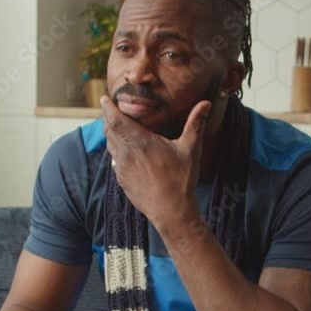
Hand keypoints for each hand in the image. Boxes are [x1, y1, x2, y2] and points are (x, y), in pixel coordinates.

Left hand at [100, 95, 209, 227]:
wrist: (171, 212)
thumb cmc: (181, 180)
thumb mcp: (191, 149)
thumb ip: (195, 124)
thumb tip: (205, 104)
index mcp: (140, 142)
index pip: (116, 120)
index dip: (108, 108)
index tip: (105, 99)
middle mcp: (126, 154)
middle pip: (109, 131)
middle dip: (108, 118)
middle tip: (109, 109)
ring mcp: (122, 168)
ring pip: (110, 145)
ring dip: (111, 134)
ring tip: (115, 126)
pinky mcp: (122, 181)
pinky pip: (115, 161)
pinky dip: (116, 151)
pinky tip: (124, 151)